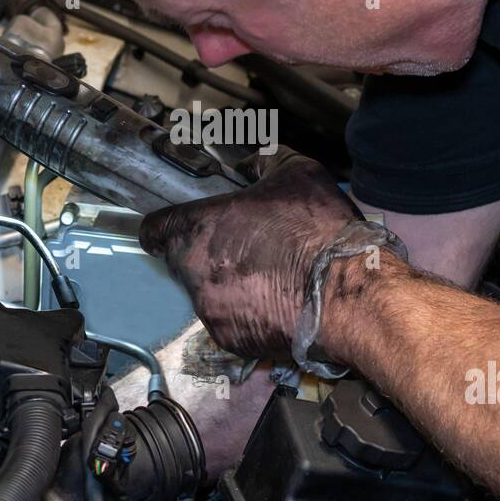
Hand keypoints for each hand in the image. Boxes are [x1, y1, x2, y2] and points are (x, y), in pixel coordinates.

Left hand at [139, 147, 360, 358]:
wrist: (345, 294)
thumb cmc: (317, 231)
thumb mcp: (297, 174)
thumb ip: (266, 162)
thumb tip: (253, 163)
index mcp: (200, 226)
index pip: (154, 228)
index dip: (162, 228)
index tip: (170, 230)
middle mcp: (194, 269)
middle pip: (181, 261)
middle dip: (204, 255)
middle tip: (242, 249)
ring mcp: (208, 307)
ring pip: (205, 293)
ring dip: (226, 286)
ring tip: (266, 278)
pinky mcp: (228, 338)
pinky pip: (228, 322)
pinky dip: (245, 314)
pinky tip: (275, 302)